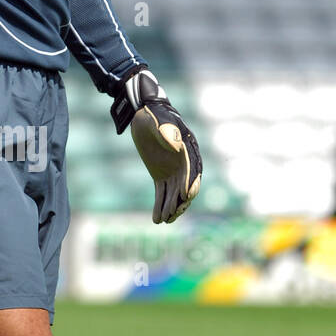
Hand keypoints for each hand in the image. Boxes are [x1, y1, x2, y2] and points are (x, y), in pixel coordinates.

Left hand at [111, 65, 201, 223]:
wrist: (144, 114)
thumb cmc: (152, 116)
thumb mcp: (157, 122)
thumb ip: (167, 133)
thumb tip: (176, 145)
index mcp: (187, 150)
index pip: (191, 169)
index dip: (189, 183)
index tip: (185, 196)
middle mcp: (183, 163)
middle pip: (185, 186)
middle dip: (180, 202)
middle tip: (172, 215)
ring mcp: (173, 171)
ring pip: (174, 194)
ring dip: (169, 208)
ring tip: (162, 220)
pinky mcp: (162, 176)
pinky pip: (163, 194)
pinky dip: (160, 206)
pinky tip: (156, 219)